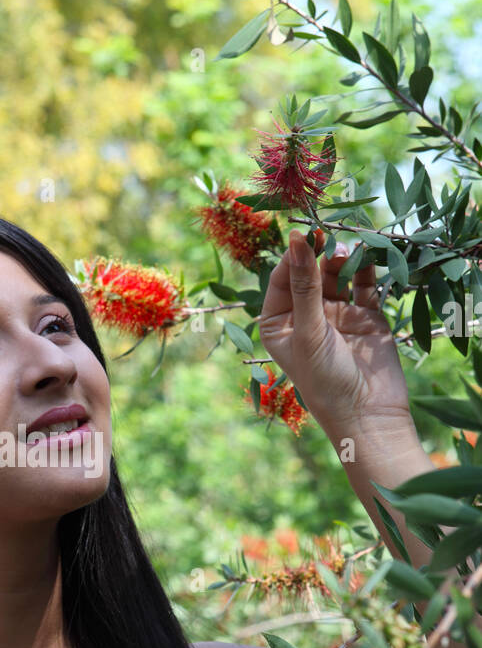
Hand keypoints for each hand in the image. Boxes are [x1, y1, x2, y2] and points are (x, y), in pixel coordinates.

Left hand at [257, 229, 414, 441]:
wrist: (369, 415)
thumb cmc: (325, 379)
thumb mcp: (309, 330)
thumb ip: (304, 285)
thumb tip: (296, 239)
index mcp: (279, 323)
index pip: (280, 279)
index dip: (292, 256)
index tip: (304, 234)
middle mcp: (306, 316)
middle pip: (309, 272)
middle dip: (318, 253)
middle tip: (328, 232)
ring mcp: (337, 315)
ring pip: (338, 274)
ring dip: (342, 258)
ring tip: (348, 248)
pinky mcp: (367, 316)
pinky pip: (365, 284)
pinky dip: (366, 267)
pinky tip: (368, 253)